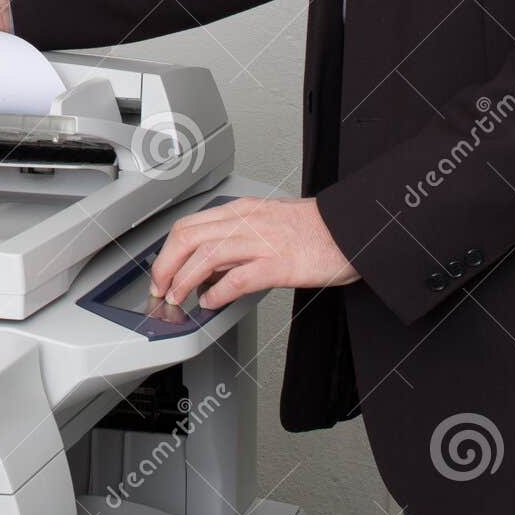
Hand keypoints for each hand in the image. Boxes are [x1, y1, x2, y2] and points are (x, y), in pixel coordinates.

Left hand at [146, 195, 359, 315]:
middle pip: (189, 237)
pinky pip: (237, 279)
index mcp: (243, 210)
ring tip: (178, 299)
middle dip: (166, 266)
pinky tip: (211, 303)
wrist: (352, 229)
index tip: (162, 272)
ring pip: (206, 256)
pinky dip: (217, 293)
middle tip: (161, 289)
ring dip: (184, 281)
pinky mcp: (278, 264)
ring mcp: (262, 242)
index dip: (167, 251)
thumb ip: (237, 240)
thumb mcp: (268, 223)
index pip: (190, 225)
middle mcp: (247, 221)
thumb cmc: (317, 229)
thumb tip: (209, 267)